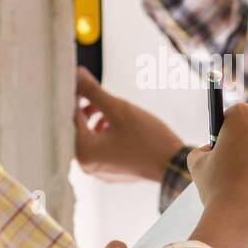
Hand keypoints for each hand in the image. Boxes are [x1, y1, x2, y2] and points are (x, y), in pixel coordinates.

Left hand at [75, 67, 185, 182]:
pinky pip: (103, 149)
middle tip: (97, 95)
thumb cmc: (147, 138)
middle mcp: (87, 166)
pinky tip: (119, 127)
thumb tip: (75, 74)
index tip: (83, 82)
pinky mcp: (113, 173)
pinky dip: (106, 135)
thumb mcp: (118, 109)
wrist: (174, 165)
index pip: (72, 116)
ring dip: (97, 121)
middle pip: (80, 129)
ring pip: (92, 139)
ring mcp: (101, 172)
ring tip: (111, 111)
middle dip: (87, 110)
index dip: (76, 96)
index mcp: (84, 153)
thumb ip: (94, 91)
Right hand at [187, 103, 247, 247]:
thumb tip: (212, 151)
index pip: (235, 116)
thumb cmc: (217, 189)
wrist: (242, 221)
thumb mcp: (197, 163)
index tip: (224, 144)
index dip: (227, 131)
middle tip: (233, 166)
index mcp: (244, 117)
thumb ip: (204, 150)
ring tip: (244, 188)